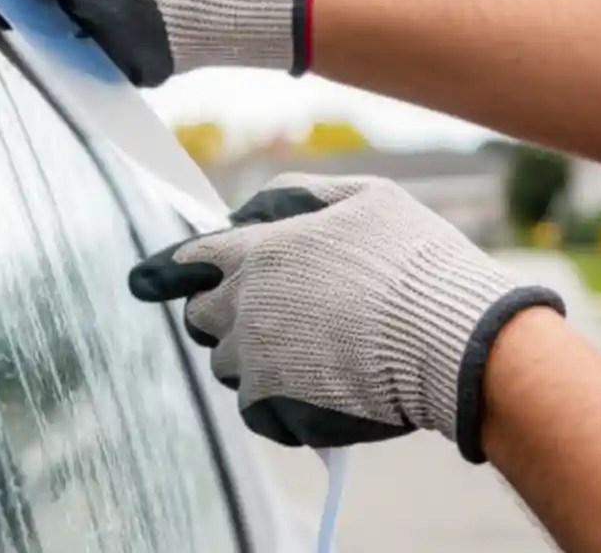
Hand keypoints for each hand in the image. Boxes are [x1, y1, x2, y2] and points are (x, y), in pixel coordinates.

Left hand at [129, 174, 563, 461]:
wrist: (453, 340)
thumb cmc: (416, 262)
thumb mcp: (365, 197)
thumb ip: (296, 195)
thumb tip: (248, 210)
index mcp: (258, 253)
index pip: (190, 260)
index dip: (172, 267)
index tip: (147, 277)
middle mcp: (243, 306)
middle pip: (201, 317)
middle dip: (223, 314)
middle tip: (274, 315)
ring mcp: (254, 360)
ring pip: (227, 363)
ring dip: (253, 357)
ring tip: (314, 351)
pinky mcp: (272, 407)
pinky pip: (254, 406)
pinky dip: (276, 400)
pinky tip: (320, 385)